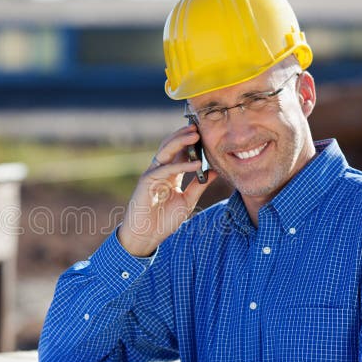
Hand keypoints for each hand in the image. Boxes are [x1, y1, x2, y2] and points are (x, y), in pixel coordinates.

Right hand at [117, 124, 217, 255]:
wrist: (147, 235)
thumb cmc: (164, 220)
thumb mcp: (187, 201)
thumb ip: (198, 186)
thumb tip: (214, 171)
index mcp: (170, 173)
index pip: (180, 152)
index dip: (191, 142)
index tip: (206, 132)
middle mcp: (160, 170)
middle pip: (172, 146)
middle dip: (185, 135)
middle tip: (200, 126)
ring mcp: (153, 174)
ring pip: (166, 151)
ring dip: (181, 141)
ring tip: (195, 134)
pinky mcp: (147, 181)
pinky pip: (167, 169)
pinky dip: (182, 166)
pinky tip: (196, 164)